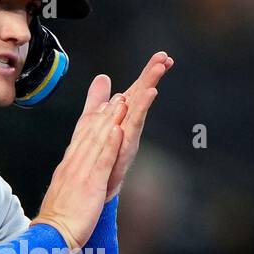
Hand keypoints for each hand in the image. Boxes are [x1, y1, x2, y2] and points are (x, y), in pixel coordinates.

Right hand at [33, 92, 127, 249]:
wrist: (51, 236)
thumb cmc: (60, 221)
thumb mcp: (65, 195)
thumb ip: (71, 181)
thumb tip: (74, 176)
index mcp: (68, 167)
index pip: (81, 138)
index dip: (93, 120)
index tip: (104, 104)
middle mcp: (73, 165)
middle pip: (89, 134)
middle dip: (104, 113)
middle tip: (116, 94)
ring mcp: (81, 173)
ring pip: (97, 141)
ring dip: (109, 120)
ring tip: (121, 102)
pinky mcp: (90, 184)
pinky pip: (102, 161)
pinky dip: (110, 144)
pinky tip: (117, 129)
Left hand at [97, 51, 173, 199]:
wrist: (87, 197)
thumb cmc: (95, 164)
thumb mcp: (93, 123)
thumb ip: (97, 101)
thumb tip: (103, 77)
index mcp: (121, 120)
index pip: (136, 91)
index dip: (147, 73)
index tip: (162, 55)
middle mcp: (127, 130)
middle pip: (141, 99)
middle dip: (152, 79)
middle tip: (166, 60)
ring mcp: (125, 143)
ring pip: (137, 115)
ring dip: (145, 97)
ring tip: (154, 79)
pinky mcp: (119, 157)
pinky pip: (126, 138)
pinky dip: (132, 122)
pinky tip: (134, 111)